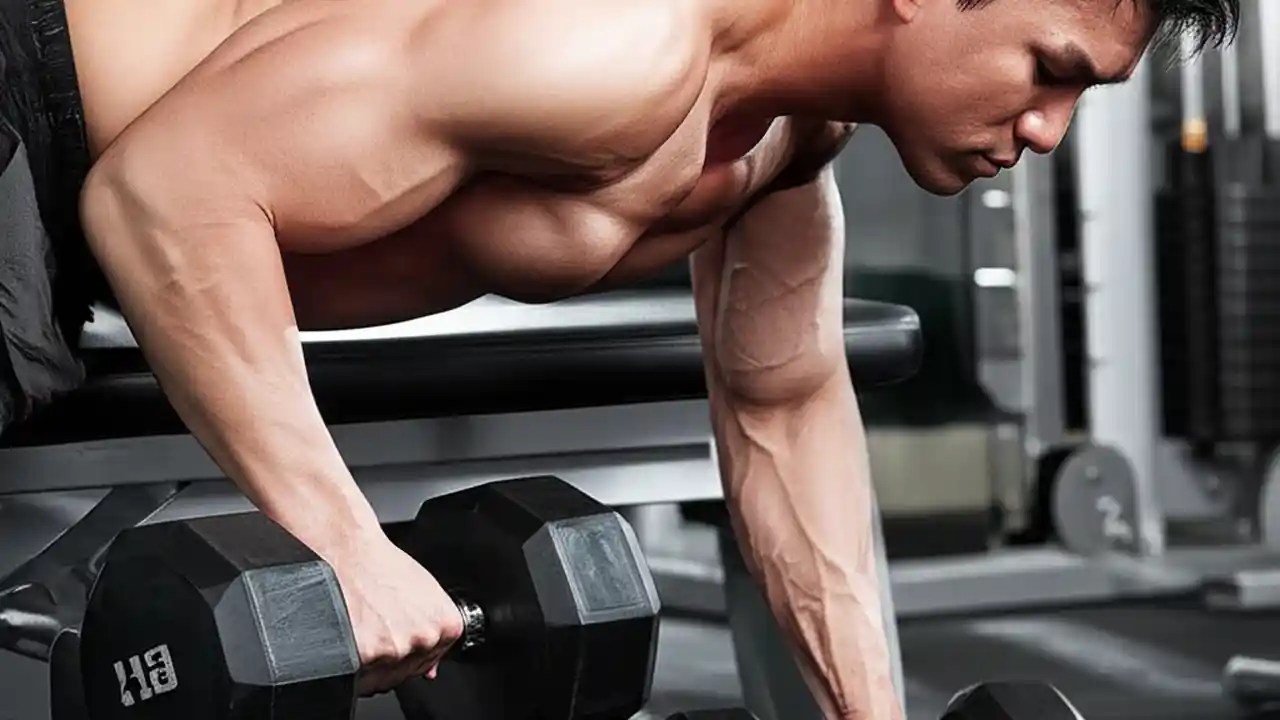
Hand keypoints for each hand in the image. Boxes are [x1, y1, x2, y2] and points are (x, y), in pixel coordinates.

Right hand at [325, 533, 465, 694]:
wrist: (347, 550)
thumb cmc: (380, 566)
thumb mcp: (423, 592)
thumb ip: (432, 630)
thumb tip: (432, 671)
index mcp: (446, 625)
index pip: (430, 662)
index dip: (407, 654)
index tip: (394, 636)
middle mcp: (425, 639)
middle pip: (405, 672)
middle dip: (389, 659)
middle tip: (373, 629)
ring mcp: (396, 649)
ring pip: (382, 678)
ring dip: (370, 665)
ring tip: (360, 629)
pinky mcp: (366, 654)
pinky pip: (359, 679)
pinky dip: (351, 666)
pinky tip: (350, 637)